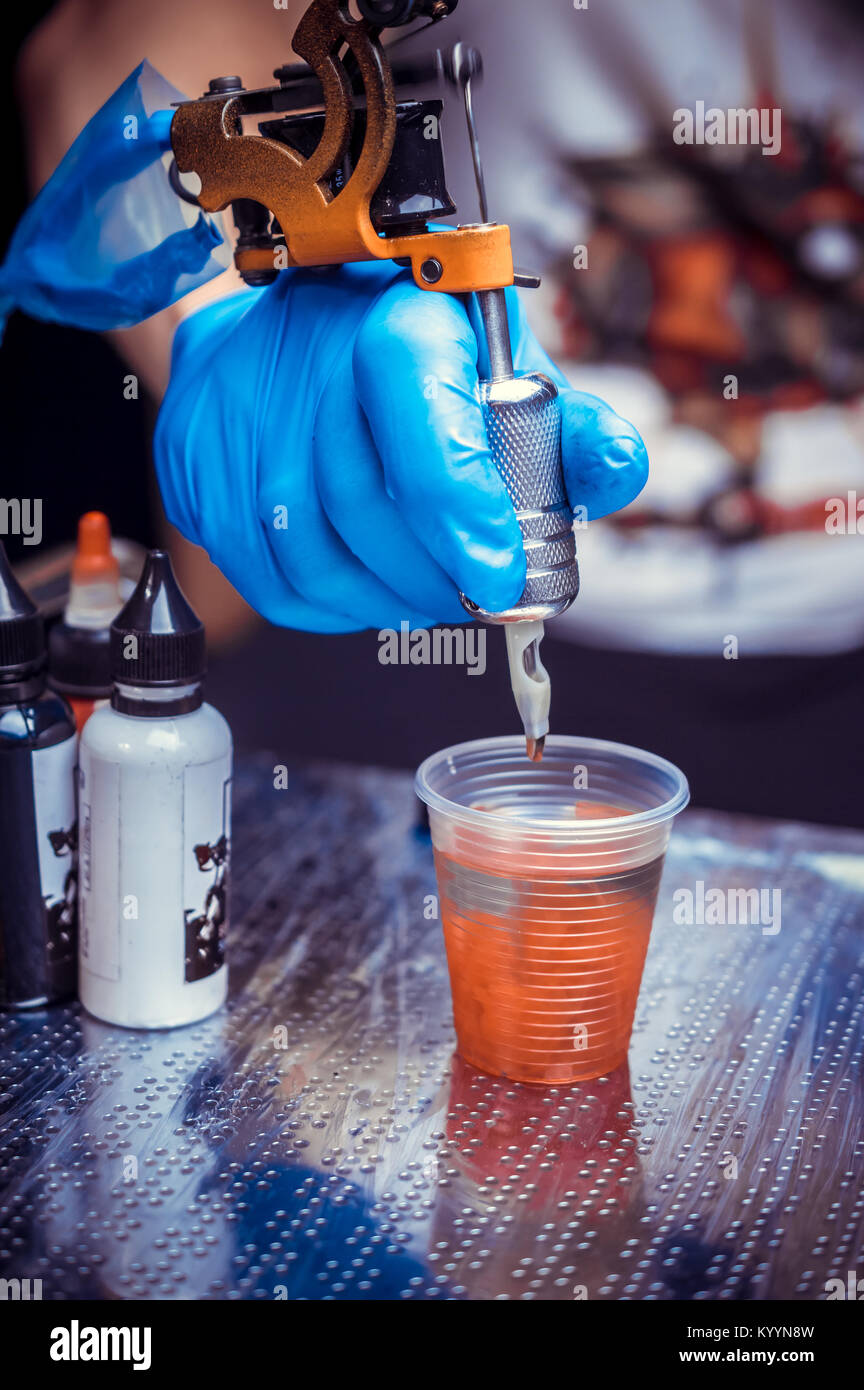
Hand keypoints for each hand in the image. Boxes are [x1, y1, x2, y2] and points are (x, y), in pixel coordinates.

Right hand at [155, 260, 647, 631]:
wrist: (296, 315)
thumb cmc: (414, 351)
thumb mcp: (507, 368)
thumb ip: (571, 426)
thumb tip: (618, 468)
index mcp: (401, 318)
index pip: (420, 411)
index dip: (461, 505)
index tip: (500, 578)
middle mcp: (308, 354)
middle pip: (365, 504)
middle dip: (433, 577)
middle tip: (476, 598)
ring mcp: (239, 412)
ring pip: (310, 552)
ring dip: (382, 601)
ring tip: (429, 598)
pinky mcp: (198, 462)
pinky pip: (265, 575)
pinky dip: (327, 607)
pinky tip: (367, 592)